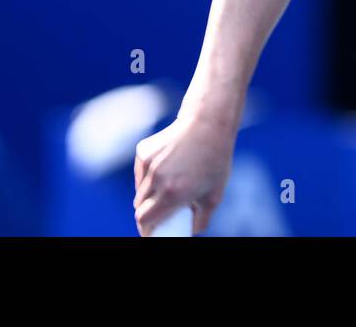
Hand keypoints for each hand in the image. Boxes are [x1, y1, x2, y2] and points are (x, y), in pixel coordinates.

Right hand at [133, 112, 236, 235]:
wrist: (207, 123)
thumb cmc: (215, 159)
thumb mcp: (215, 194)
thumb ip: (201, 219)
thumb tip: (190, 231)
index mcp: (173, 193)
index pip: (145, 220)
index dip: (147, 229)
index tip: (152, 232)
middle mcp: (157, 180)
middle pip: (140, 208)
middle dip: (149, 214)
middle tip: (161, 214)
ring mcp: (148, 164)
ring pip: (139, 191)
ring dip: (149, 195)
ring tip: (169, 186)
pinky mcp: (143, 152)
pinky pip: (140, 174)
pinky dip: (147, 178)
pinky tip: (166, 168)